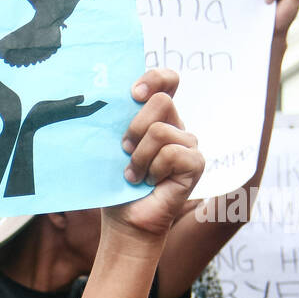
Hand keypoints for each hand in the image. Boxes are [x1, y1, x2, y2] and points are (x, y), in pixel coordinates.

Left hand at [108, 69, 203, 246]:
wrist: (124, 219)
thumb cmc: (115, 184)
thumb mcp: (110, 147)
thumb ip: (116, 121)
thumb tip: (103, 97)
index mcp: (156, 117)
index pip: (166, 80)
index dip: (154, 79)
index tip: (134, 94)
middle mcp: (175, 126)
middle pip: (161, 101)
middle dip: (135, 127)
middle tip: (124, 150)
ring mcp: (188, 144)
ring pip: (160, 131)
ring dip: (139, 157)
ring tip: (134, 174)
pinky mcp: (195, 163)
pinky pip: (171, 153)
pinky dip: (153, 170)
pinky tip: (149, 182)